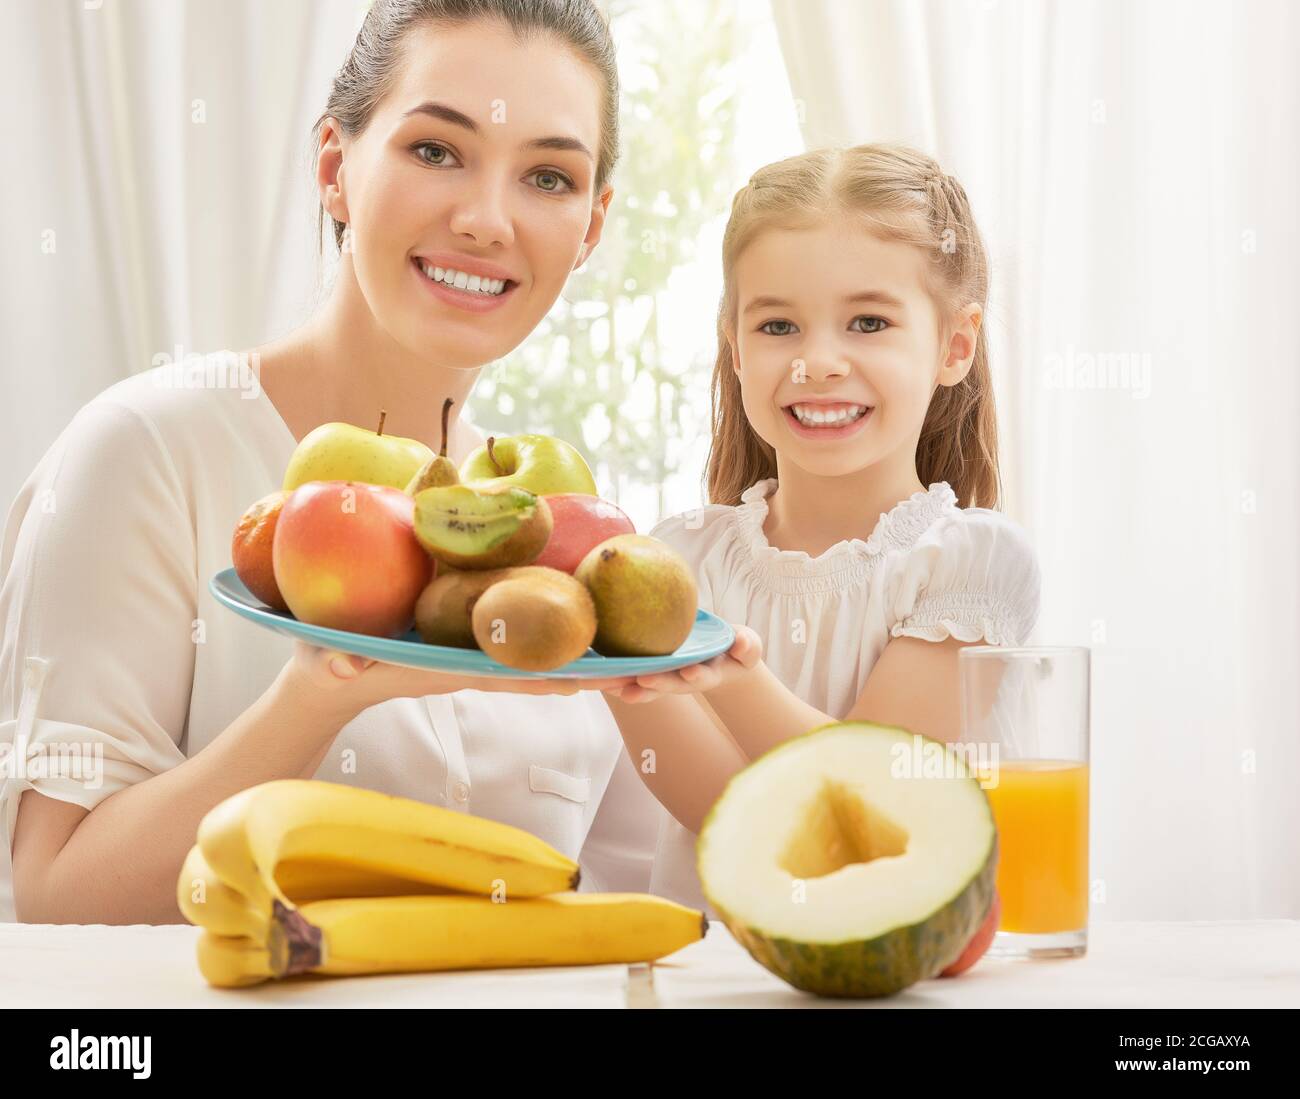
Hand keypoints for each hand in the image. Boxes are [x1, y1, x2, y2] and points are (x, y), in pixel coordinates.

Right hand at [284, 640, 638, 722]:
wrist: (327, 677)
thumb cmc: (329, 663)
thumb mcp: (331, 660)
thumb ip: (337, 662)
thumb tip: (344, 667)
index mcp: (444, 667)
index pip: (503, 675)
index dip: (544, 676)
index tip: (586, 680)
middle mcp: (467, 665)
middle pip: (533, 671)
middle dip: (581, 673)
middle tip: (634, 673)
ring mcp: (470, 657)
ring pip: (532, 661)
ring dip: (577, 662)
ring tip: (629, 660)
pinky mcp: (464, 646)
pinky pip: (515, 645)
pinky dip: (549, 643)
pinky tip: (584, 635)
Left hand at [604, 625, 761, 702]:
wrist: (719, 657)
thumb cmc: (735, 650)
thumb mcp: (747, 648)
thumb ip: (748, 647)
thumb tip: (744, 643)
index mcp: (702, 674)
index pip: (694, 678)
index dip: (690, 677)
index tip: (687, 673)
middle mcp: (679, 678)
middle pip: (663, 684)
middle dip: (651, 687)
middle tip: (635, 685)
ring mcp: (662, 675)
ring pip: (639, 681)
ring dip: (621, 683)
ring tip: (602, 684)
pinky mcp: (647, 668)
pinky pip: (626, 671)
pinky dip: (609, 673)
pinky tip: (590, 671)